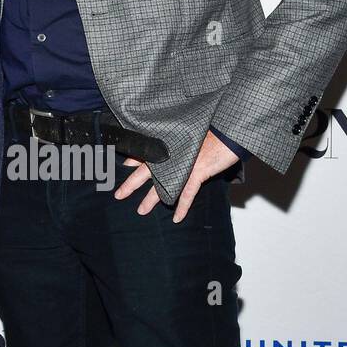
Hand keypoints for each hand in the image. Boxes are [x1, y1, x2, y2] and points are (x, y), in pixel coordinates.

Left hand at [113, 130, 239, 222]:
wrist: (228, 129)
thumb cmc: (209, 129)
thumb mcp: (187, 132)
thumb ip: (173, 140)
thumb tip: (162, 142)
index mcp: (166, 143)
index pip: (144, 153)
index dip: (132, 160)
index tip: (121, 167)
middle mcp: (171, 155)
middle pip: (145, 172)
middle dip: (131, 184)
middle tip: (118, 195)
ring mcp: (183, 165)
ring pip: (163, 186)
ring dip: (151, 200)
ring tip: (141, 211)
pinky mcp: (197, 172)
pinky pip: (187, 193)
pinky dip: (182, 206)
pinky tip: (177, 217)